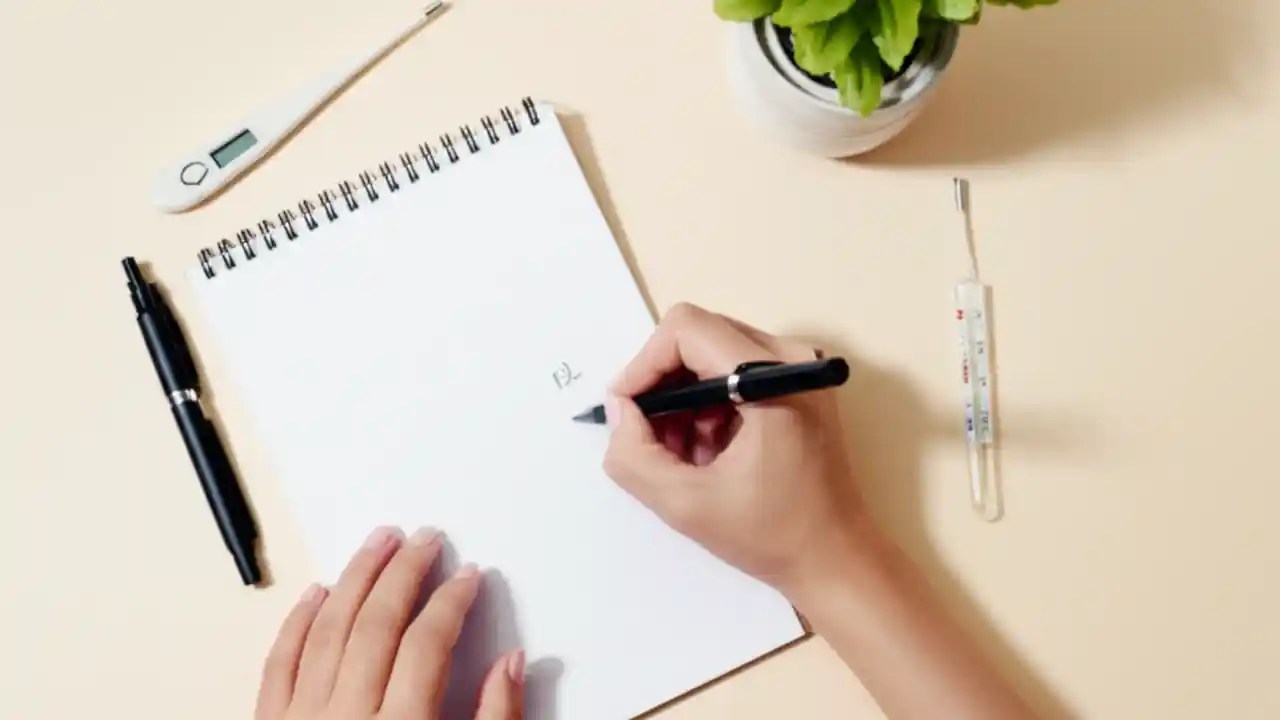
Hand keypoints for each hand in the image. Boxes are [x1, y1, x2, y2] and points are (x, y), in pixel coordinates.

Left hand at [256, 527, 523, 719]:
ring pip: (327, 630)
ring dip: (354, 578)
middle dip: (404, 572)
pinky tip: (315, 593)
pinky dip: (297, 623)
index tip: (470, 575)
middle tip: (425, 538)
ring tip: (377, 543)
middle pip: (376, 624)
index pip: (427, 644)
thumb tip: (511, 663)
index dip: (451, 602)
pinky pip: (279, 664)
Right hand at [603, 303, 864, 594]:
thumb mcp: (686, 505)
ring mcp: (799, 368)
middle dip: (663, 386)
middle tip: (652, 439)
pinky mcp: (798, 384)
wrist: (836, 558)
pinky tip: (708, 454)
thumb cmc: (772, 535)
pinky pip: (734, 372)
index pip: (686, 330)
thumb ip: (634, 455)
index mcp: (773, 379)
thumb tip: (619, 410)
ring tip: (682, 456)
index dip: (644, 365)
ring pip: (712, 355)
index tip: (627, 412)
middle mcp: (792, 358)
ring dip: (684, 400)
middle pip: (699, 338)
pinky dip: (707, 406)